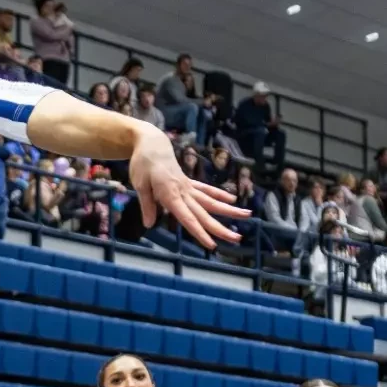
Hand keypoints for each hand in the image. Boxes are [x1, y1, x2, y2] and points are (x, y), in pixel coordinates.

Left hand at [129, 129, 248, 246]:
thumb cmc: (142, 163)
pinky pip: (206, 190)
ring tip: (247, 215)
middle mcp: (184, 191)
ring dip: (229, 210)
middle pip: (205, 213)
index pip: (188, 218)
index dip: (200, 232)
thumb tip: (150, 225)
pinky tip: (232, 201)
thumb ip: (147, 205)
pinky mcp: (189, 182)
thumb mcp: (139, 184)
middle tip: (237, 238)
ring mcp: (188, 186)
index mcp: (171, 194)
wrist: (152, 142)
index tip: (212, 245)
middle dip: (221, 227)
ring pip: (211, 201)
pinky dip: (219, 195)